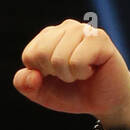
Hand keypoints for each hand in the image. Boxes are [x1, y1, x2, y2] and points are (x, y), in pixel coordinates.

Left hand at [13, 19, 129, 128]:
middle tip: (71, 74)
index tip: (56, 75)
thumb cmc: (72, 92)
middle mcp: (67, 27)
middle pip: (42, 53)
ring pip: (58, 58)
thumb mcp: (40, 92)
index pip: (30, 54)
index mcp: (49, 36)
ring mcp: (85, 30)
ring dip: (69, 75)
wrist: (105, 102)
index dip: (41, 73)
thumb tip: (32, 74)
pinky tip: (93, 69)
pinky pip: (76, 60)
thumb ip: (24, 84)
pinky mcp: (100, 38)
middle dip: (54, 73)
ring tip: (82, 72)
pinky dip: (82, 72)